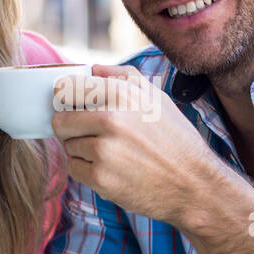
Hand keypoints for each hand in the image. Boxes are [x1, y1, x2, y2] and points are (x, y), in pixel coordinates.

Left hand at [50, 64, 220, 225]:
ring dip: (83, 151)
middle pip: (60, 121)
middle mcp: (110, 119)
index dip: (66, 100)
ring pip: (68, 146)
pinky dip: (86, 171)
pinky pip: (74, 169)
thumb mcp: (157, 98)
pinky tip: (111, 170)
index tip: (71, 107)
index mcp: (121, 94)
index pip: (67, 89)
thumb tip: (93, 69)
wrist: (194, 184)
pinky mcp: (100, 179)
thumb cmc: (175, 140)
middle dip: (71, 128)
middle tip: (90, 135)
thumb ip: (123, 77)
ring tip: (111, 155)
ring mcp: (103, 151)